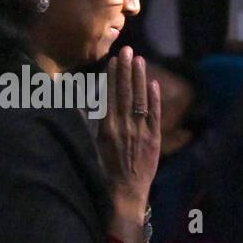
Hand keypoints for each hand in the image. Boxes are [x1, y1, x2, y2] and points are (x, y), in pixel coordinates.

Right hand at [99, 46, 161, 207]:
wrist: (125, 192)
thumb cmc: (105, 170)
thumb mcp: (94, 145)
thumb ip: (92, 123)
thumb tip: (87, 103)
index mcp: (106, 127)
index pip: (110, 95)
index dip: (113, 76)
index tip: (113, 60)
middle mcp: (123, 126)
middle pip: (126, 92)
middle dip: (126, 69)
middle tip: (127, 50)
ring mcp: (140, 132)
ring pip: (141, 100)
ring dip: (140, 78)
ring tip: (140, 60)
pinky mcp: (154, 139)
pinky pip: (155, 115)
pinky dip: (155, 99)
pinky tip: (153, 83)